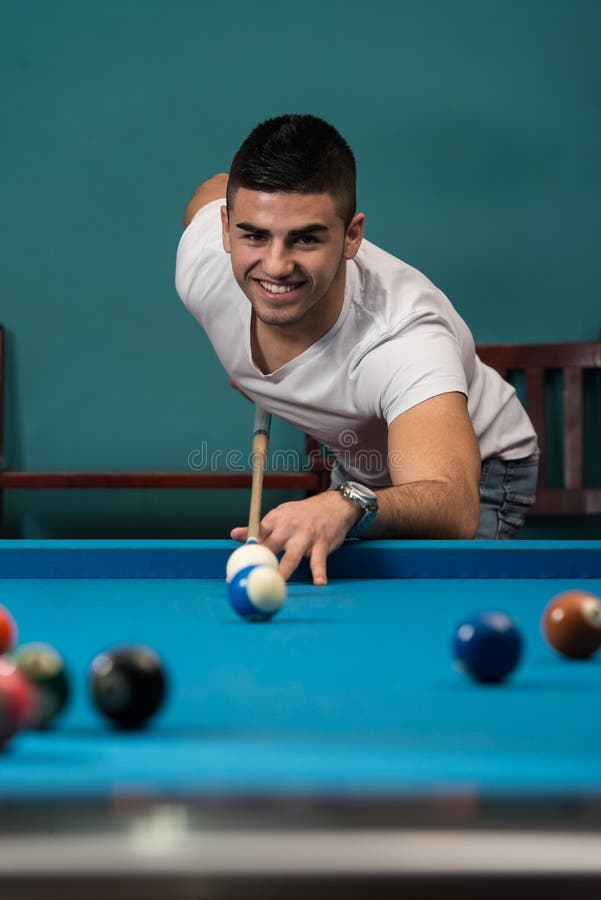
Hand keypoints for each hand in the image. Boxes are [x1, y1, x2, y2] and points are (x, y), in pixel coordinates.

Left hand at [230, 491, 360, 584]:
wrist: (333, 505)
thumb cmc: (302, 514)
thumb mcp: (280, 515)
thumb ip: (258, 528)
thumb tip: (235, 534)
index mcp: (275, 519)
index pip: (256, 536)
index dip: (246, 553)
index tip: (238, 569)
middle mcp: (288, 526)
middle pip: (270, 547)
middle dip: (261, 564)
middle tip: (252, 580)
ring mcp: (306, 535)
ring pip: (291, 556)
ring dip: (284, 571)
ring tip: (277, 585)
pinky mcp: (322, 543)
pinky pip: (319, 560)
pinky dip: (319, 572)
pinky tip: (319, 582)